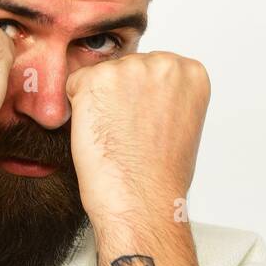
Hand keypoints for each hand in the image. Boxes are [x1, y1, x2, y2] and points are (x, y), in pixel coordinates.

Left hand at [66, 52, 210, 224]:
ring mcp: (130, 68)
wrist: (142, 202)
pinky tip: (98, 134)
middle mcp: (164, 63)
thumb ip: (166, 95)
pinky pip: (74, 86)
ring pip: (99, 78)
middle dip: (120, 98)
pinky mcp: (96, 80)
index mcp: (191, 72)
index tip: (148, 126)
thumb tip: (142, 90)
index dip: (142, 102)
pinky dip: (78, 111)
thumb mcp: (181, 123)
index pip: (151, 69)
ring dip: (99, 104)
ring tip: (116, 137)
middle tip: (129, 135)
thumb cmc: (161, 176)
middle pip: (125, 68)